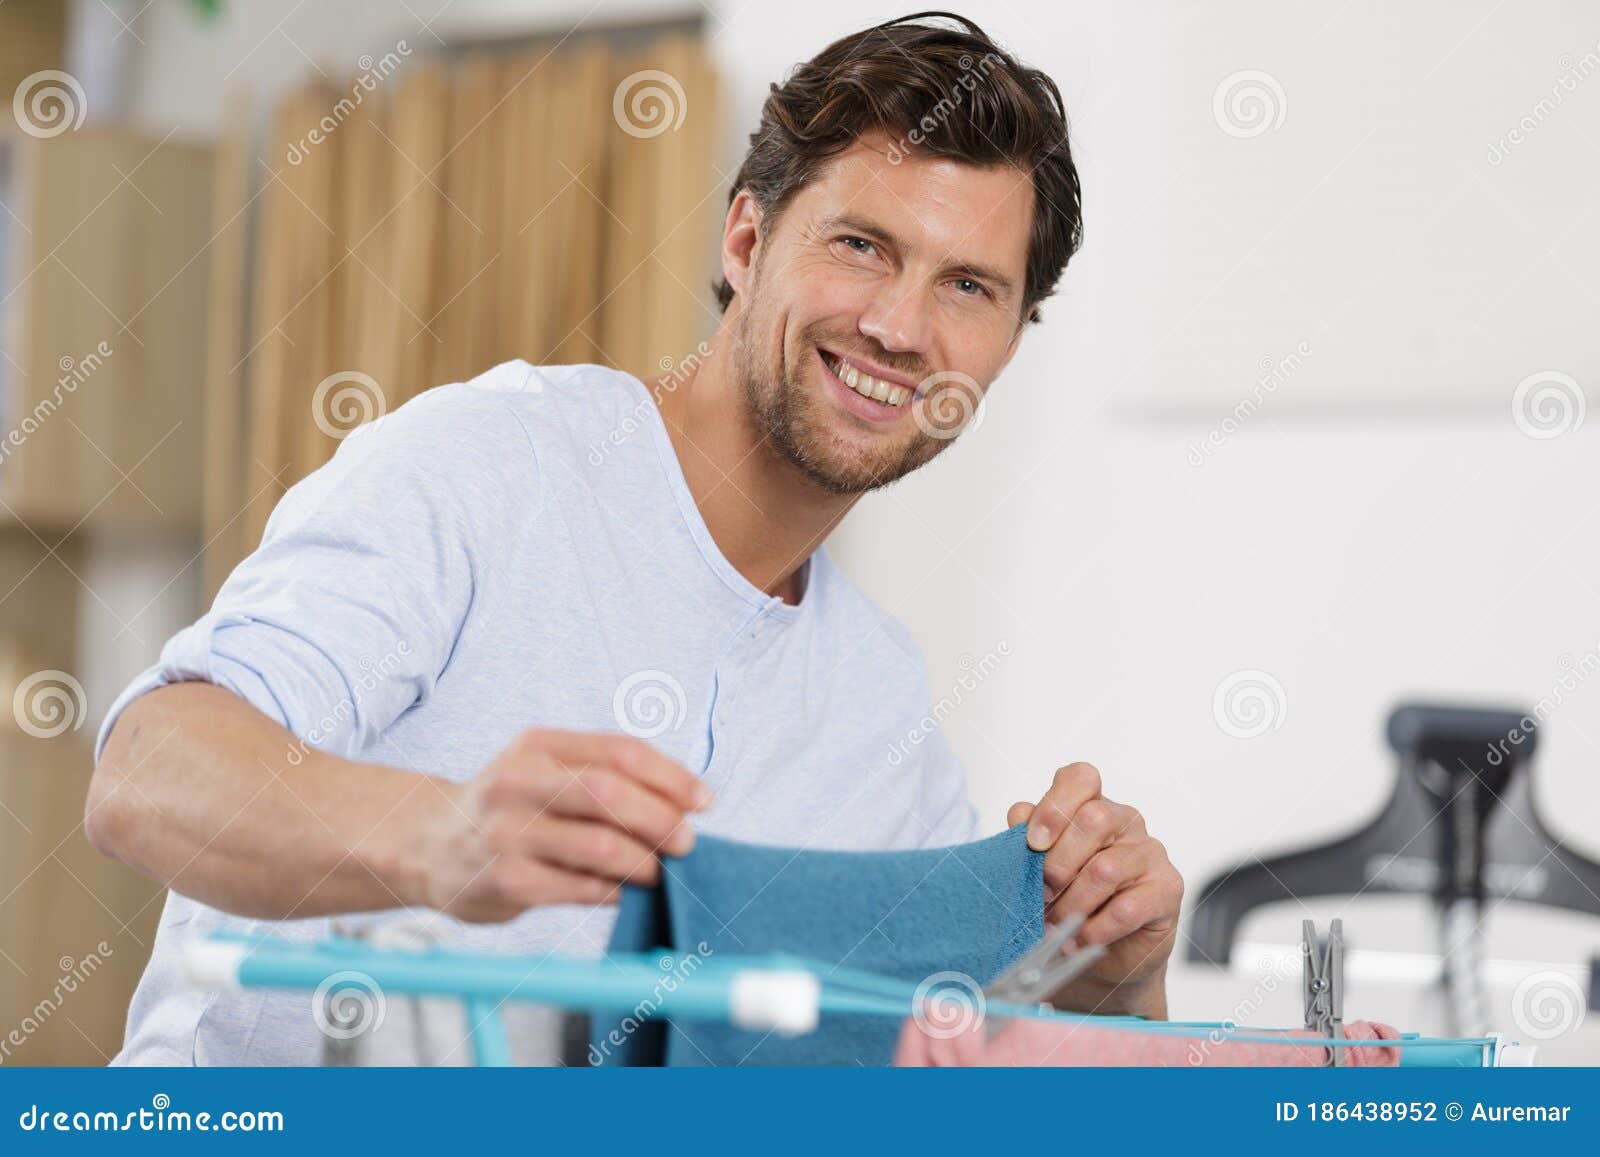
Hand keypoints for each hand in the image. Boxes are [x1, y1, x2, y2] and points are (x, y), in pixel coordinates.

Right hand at [409, 729, 710, 922]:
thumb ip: (602, 776)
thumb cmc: (507, 806)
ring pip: (602, 846)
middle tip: (687, 842)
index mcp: (537, 746)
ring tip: (659, 871)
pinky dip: (615, 891)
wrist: (426, 844)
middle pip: (612, 793)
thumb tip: (684, 804)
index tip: (703, 800)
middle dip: (662, 819)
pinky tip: (624, 891)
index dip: (671, 776)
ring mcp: (508, 832)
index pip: (620, 751)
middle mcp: (518, 782)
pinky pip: (581, 888)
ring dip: (645, 862)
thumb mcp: (542, 769)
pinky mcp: (506, 880)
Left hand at [1008, 762, 1182, 1015]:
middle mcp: (1125, 821)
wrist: (1107, 952)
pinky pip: (1127, 909)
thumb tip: (1019, 815)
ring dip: (1072, 905)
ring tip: (1056, 925)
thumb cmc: (1071, 899)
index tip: (1033, 843)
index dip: (1053, 806)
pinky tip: (1080, 939)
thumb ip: (1028, 838)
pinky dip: (1095, 929)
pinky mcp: (1167, 889)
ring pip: (1105, 869)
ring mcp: (1150, 853)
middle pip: (1093, 819)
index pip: (1080, 778)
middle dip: (1057, 864)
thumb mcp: (1042, 867)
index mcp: (1092, 805)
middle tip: (1042, 895)